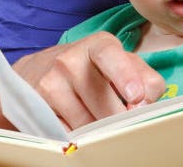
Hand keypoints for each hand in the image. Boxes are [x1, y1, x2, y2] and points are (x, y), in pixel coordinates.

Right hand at [15, 31, 164, 129]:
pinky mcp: (37, 106)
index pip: (109, 55)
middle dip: (118, 120)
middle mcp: (71, 59)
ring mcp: (51, 82)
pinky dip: (77, 137)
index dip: (124, 75)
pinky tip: (77, 127)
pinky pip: (67, 134)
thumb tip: (145, 104)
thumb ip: (144, 78)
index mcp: (98, 45)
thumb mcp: (120, 63)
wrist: (39, 70)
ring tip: (97, 121)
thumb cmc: (91, 68)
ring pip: (87, 123)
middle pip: (105, 104)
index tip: (135, 97)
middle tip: (122, 123)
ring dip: (98, 131)